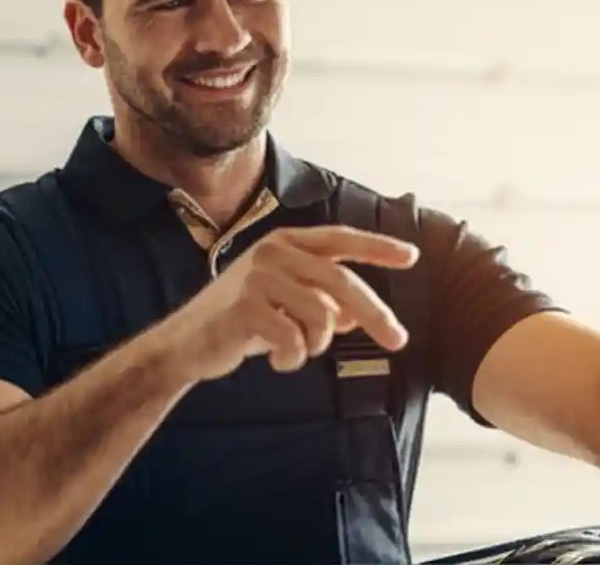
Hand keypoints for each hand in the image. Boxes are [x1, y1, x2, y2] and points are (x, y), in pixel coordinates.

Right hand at [160, 225, 419, 381]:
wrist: (186, 343)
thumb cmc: (240, 321)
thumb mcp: (285, 305)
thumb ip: (321, 303)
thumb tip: (357, 315)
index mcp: (285, 243)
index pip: (340, 240)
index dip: (377, 247)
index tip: (412, 256)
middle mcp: (273, 252)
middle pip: (342, 283)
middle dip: (376, 315)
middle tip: (399, 342)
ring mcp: (257, 277)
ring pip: (321, 318)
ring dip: (316, 344)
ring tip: (294, 350)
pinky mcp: (245, 307)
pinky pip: (293, 340)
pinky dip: (292, 360)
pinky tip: (275, 360)